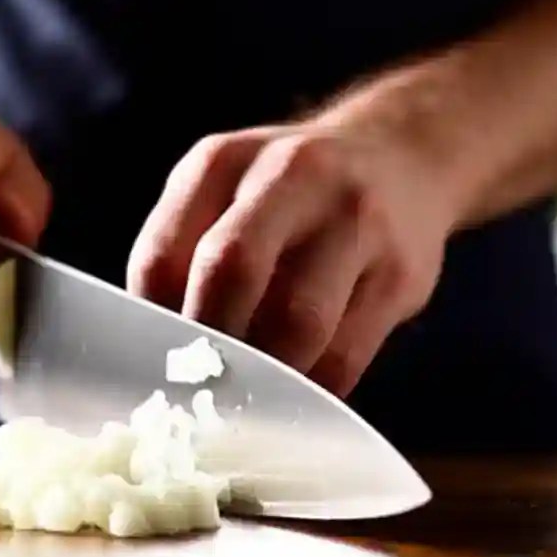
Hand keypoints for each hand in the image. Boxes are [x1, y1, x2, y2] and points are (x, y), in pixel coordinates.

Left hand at [128, 121, 457, 395]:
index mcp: (223, 162)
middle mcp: (292, 175)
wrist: (404, 157)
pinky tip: (298, 396)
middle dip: (211, 349)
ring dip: (267, 380)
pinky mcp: (401, 274)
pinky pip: (346, 356)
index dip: (152, 328)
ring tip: (252, 400)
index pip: (162, 258)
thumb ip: (185, 255)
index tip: (158, 369)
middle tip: (203, 395)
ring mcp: (356, 220)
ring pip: (298, 324)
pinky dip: (312, 392)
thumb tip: (155, 359)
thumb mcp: (227, 192)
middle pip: (232, 273)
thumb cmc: (291, 196)